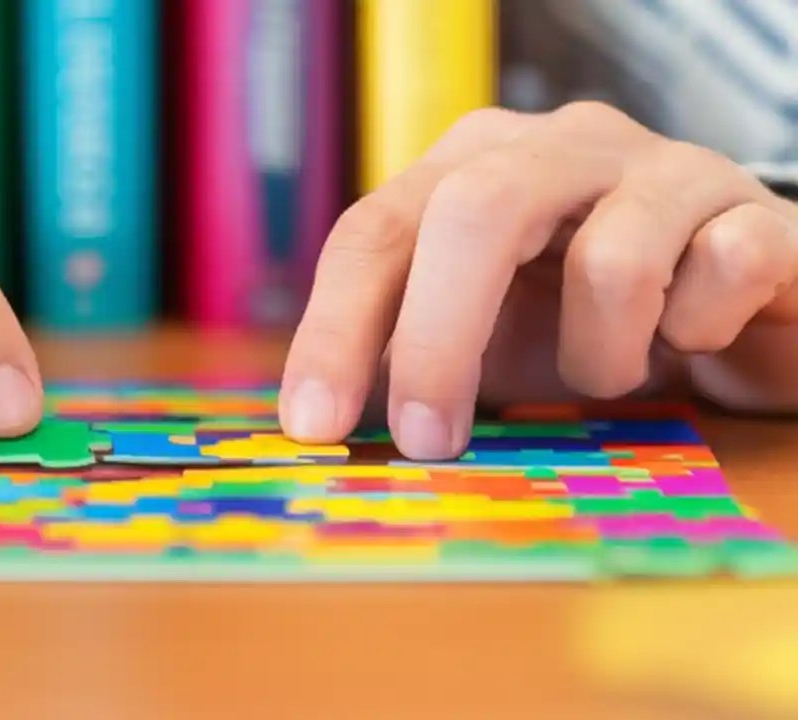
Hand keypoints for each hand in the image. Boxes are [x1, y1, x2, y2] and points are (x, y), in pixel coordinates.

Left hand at [282, 102, 797, 458]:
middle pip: (473, 214)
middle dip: (438, 342)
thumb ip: (408, 363)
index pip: (376, 232)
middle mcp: (557, 147)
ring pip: (609, 265)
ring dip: (601, 358)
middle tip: (428, 443)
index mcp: (469, 169)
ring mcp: (659, 166)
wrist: (737, 306)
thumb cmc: (588, 327)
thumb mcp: (480, 344)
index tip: (314, 426)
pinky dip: (698, 336)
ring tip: (616, 372)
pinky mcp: (750, 207)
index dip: (335, 329)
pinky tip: (696, 339)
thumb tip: (319, 429)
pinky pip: (720, 275)